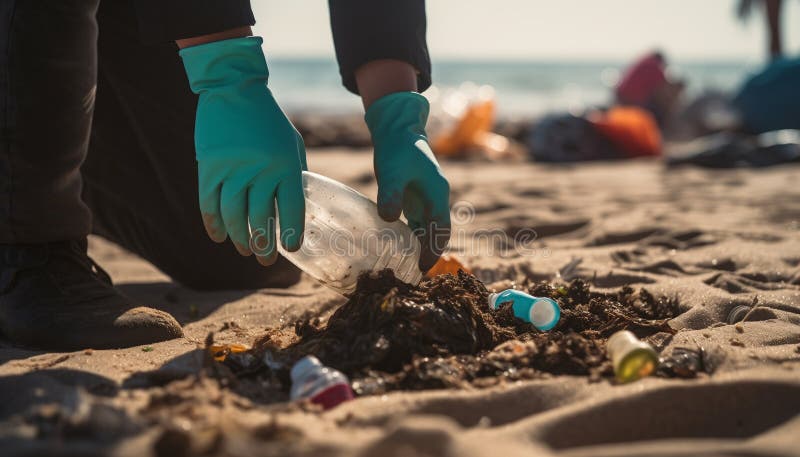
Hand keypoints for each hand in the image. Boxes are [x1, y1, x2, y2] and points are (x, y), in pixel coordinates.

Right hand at [180, 36, 305, 265]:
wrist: (234, 89)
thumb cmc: (269, 121)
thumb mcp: (292, 144)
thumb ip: (293, 175)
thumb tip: (295, 210)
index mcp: (285, 164)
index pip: (290, 207)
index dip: (291, 232)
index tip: (291, 248)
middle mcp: (259, 169)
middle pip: (259, 217)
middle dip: (263, 244)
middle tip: (265, 261)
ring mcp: (231, 169)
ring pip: (233, 215)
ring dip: (239, 237)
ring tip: (245, 250)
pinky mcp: (208, 167)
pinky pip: (209, 203)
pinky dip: (213, 223)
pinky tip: (219, 237)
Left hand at [365, 92, 450, 270]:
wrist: (398, 129)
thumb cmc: (397, 148)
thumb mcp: (392, 170)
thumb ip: (390, 193)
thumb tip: (388, 218)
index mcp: (437, 194)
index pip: (441, 229)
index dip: (433, 249)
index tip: (422, 267)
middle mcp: (435, 200)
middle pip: (436, 233)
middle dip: (427, 254)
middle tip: (412, 276)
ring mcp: (425, 200)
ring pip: (427, 230)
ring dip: (419, 248)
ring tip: (404, 268)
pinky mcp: (414, 199)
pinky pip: (416, 224)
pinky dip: (410, 238)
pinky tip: (396, 249)